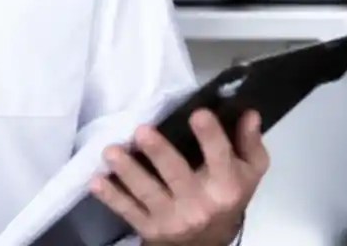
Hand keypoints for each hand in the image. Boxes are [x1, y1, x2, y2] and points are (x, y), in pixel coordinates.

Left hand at [89, 109, 268, 245]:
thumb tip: (249, 114)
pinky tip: (97, 180)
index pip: (220, 159)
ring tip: (111, 151)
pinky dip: (111, 196)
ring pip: (147, 193)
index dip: (210, 137)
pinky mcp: (149, 228)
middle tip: (141, 131)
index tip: (197, 113)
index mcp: (226, 186)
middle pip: (178, 175)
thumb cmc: (225, 196)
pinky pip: (128, 211)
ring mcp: (172, 218)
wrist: (207, 243)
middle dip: (159, 153)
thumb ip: (248, 143)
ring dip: (128, 172)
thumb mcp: (248, 172)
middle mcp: (200, 204)